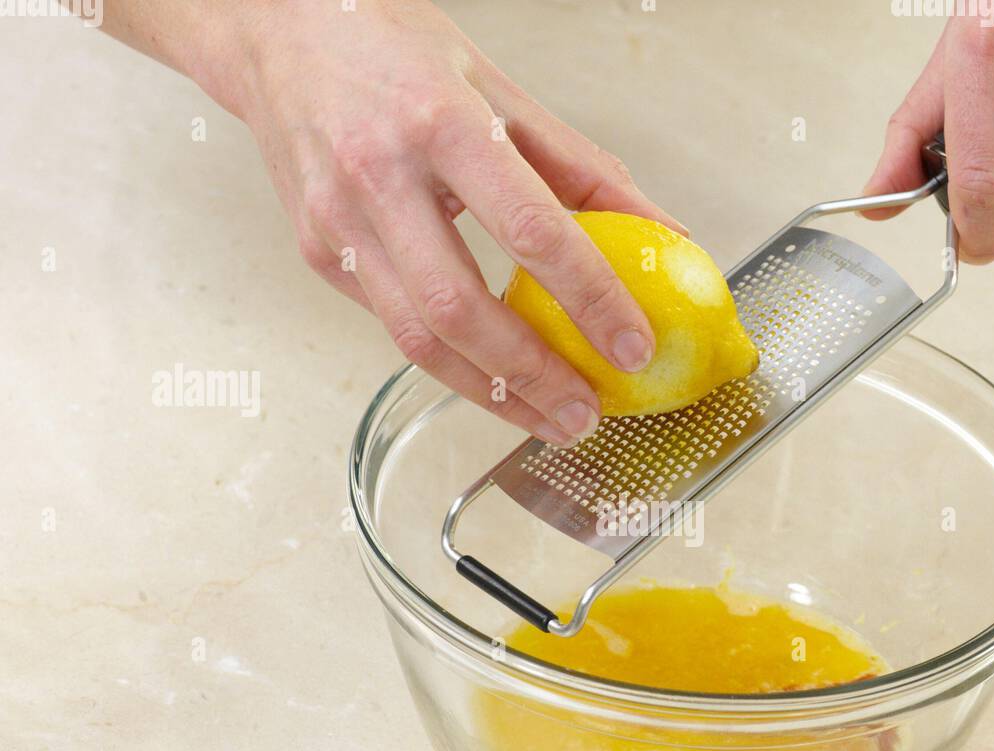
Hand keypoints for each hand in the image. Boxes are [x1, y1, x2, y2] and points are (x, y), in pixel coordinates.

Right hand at [220, 1, 685, 443]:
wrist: (280, 32)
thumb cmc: (394, 51)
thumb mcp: (501, 89)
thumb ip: (584, 170)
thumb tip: (664, 234)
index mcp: (440, 123)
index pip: (528, 228)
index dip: (588, 297)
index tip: (632, 345)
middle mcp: (378, 176)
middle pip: (460, 308)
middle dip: (533, 376)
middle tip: (587, 413)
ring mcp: (339, 224)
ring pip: (418, 340)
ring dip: (492, 395)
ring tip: (549, 419)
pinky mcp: (320, 255)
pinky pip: (395, 328)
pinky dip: (453, 366)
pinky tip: (496, 381)